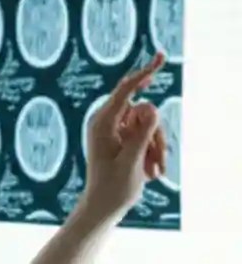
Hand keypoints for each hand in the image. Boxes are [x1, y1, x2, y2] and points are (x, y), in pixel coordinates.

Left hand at [76, 52, 168, 226]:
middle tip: (158, 162)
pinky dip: (154, 152)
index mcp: (102, 123)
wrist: (104, 206)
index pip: (126, 91)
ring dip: (157, 148)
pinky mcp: (125, 138)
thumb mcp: (131, 160)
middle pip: (145, 111)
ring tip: (153, 173)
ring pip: (151, 125)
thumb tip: (152, 106)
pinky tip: (150, 172)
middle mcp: (107, 122)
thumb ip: (143, 133)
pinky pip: (149, 135)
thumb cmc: (112, 187)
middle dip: (156, 135)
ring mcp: (117, 130)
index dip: (144, 73)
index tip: (161, 57)